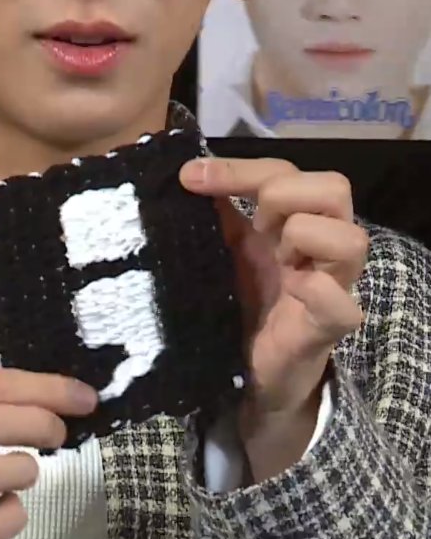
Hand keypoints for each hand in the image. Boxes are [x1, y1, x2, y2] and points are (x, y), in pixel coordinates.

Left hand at [180, 158, 367, 480]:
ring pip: (351, 239)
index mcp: (291, 222)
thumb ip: (217, 214)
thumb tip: (188, 173)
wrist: (253, 371)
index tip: (189, 177)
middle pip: (334, 188)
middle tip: (254, 225)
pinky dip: (317, 290)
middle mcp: (318, 246)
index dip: (240, 168)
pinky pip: (341, 303)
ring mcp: (330, 286)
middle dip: (284, 193)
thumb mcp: (227, 251)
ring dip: (305, 235)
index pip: (283, 172)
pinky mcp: (327, 328)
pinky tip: (291, 289)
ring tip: (277, 257)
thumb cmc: (244, 303)